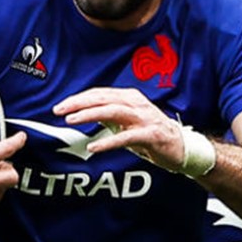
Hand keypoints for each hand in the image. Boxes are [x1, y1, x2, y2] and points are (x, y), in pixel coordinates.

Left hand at [56, 86, 211, 176]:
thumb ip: (108, 116)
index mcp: (129, 97)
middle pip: (103, 99)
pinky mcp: (151, 135)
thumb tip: (82, 114)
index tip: (60, 106)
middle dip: (79, 104)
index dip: (79, 98)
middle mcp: (136, 103)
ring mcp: (145, 118)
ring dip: (90, 115)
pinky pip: (126, 137)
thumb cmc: (151, 134)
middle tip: (59, 110)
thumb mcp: (126, 122)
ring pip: (113, 112)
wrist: (182, 148)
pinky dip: (109, 142)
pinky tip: (93, 147)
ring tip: (71, 121)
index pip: (99, 93)